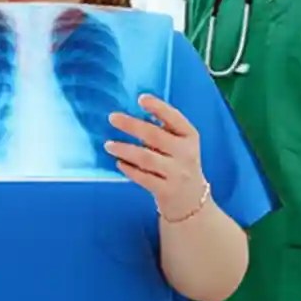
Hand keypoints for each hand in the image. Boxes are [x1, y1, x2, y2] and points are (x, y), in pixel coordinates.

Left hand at [105, 94, 207, 220]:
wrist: (193, 202)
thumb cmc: (180, 165)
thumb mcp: (180, 145)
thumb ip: (163, 130)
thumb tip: (135, 112)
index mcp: (190, 137)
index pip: (176, 119)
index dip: (159, 107)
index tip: (141, 98)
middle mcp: (186, 154)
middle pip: (156, 136)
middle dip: (132, 125)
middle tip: (112, 118)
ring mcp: (177, 174)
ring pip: (147, 158)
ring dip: (125, 149)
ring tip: (108, 144)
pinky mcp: (167, 191)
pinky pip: (144, 178)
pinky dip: (130, 169)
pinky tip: (119, 163)